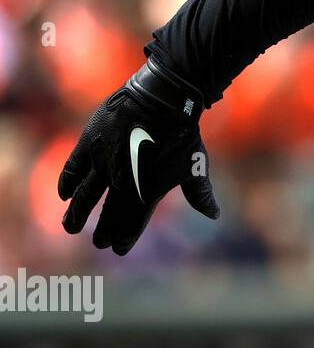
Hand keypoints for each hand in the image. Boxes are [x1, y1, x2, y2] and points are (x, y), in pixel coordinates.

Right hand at [58, 58, 219, 254]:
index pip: (132, 224)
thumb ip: (201, 195)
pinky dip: (67, 182)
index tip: (118, 248)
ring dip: (77, 214)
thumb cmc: (183, 135)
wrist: (165, 99)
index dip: (125, 238)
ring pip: (86, 196)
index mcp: (148, 191)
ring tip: (71, 227)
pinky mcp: (90, 142)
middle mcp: (123, 181)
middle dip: (104, 230)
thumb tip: (215, 215)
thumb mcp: (195, 166)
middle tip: (99, 243)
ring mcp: (104, 161)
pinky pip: (74, 167)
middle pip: (108, 213)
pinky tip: (65, 195)